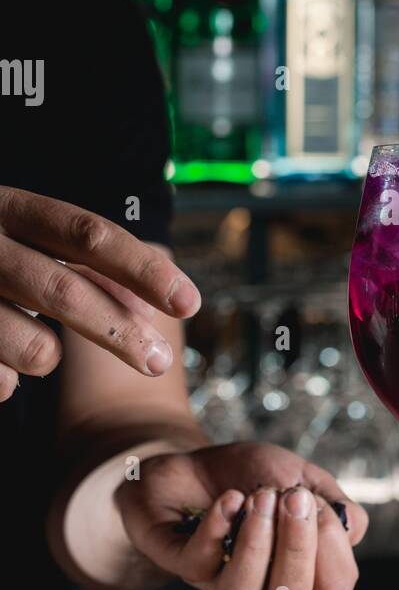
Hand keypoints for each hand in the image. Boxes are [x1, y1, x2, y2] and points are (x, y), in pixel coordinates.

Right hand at [0, 186, 199, 400]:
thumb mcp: (22, 235)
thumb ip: (84, 261)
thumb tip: (162, 300)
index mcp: (9, 207)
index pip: (87, 235)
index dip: (142, 268)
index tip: (189, 301)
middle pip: (64, 291)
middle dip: (120, 334)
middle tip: (159, 363)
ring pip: (31, 348)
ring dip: (46, 356)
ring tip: (32, 344)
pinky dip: (6, 382)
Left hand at [116, 442, 368, 589]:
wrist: (197, 461)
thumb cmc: (252, 475)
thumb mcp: (303, 478)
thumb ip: (334, 504)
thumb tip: (353, 531)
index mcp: (300, 569)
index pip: (334, 587)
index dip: (333, 549)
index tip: (319, 501)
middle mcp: (262, 585)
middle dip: (297, 548)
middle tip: (293, 498)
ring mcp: (220, 579)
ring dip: (256, 543)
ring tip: (259, 497)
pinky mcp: (182, 563)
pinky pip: (199, 562)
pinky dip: (218, 527)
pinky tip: (230, 499)